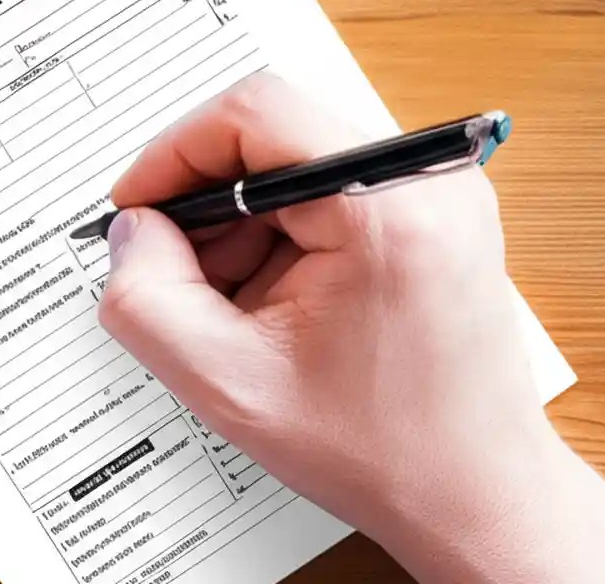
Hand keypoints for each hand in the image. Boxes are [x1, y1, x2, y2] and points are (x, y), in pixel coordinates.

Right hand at [98, 73, 604, 582]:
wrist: (472, 492)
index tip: (139, 207)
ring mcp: (439, 193)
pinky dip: (283, 235)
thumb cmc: (379, 450)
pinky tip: (275, 301)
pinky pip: (332, 190)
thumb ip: (147, 298)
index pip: (256, 112)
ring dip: (245, 224)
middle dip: (210, 201)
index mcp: (385, 208)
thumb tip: (132, 232)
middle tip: (181, 274)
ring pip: (298, 164)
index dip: (176, 152)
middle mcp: (427, 181)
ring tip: (238, 305)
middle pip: (275, 134)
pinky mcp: (435, 213)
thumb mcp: (227, 382)